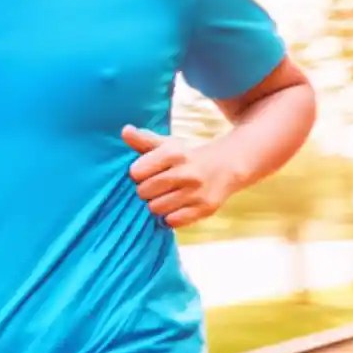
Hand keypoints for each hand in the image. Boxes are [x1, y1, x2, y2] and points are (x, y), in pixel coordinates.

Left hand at [122, 125, 237, 228]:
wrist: (227, 166)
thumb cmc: (187, 157)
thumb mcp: (167, 145)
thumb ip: (143, 140)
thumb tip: (125, 131)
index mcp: (174, 153)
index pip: (136, 172)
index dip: (138, 174)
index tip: (146, 172)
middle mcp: (186, 172)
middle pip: (144, 192)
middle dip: (146, 190)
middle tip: (157, 186)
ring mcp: (196, 192)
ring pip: (156, 208)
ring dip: (157, 204)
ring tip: (166, 196)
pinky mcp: (205, 208)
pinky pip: (172, 221)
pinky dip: (170, 216)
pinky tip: (176, 207)